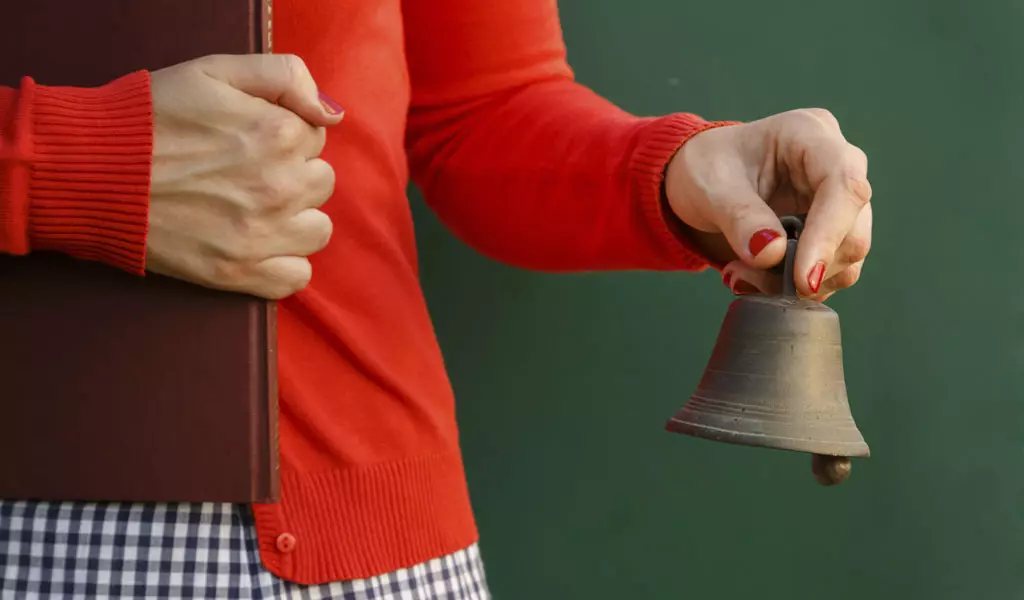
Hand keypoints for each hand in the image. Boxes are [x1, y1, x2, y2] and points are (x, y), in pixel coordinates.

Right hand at [146, 54, 343, 298]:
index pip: (315, 138)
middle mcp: (281, 186)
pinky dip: (283, 266)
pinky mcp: (239, 272)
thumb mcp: (215, 70)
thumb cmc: (151, 116)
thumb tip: (332, 115)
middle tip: (245, 174)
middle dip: (292, 175)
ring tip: (254, 210)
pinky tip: (256, 246)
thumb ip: (285, 77)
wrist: (89, 169)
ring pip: (318, 230)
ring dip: (294, 221)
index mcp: (279, 133)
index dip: (284, 136)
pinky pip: (297, 278)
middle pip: (320, 183)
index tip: (248, 140)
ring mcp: (263, 234)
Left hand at [665, 109, 871, 300]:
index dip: (828, 235)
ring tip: (743, 275)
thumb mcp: (711, 187)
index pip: (843, 185)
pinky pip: (833, 270)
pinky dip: (796, 286)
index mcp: (808, 134)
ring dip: (799, 282)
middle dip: (806, 266)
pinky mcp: (834, 230)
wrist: (703, 179)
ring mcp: (840, 199)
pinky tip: (757, 276)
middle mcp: (837, 163)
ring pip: (848, 256)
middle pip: (854, 228)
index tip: (802, 279)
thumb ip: (741, 218)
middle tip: (748, 277)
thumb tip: (772, 254)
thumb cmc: (707, 168)